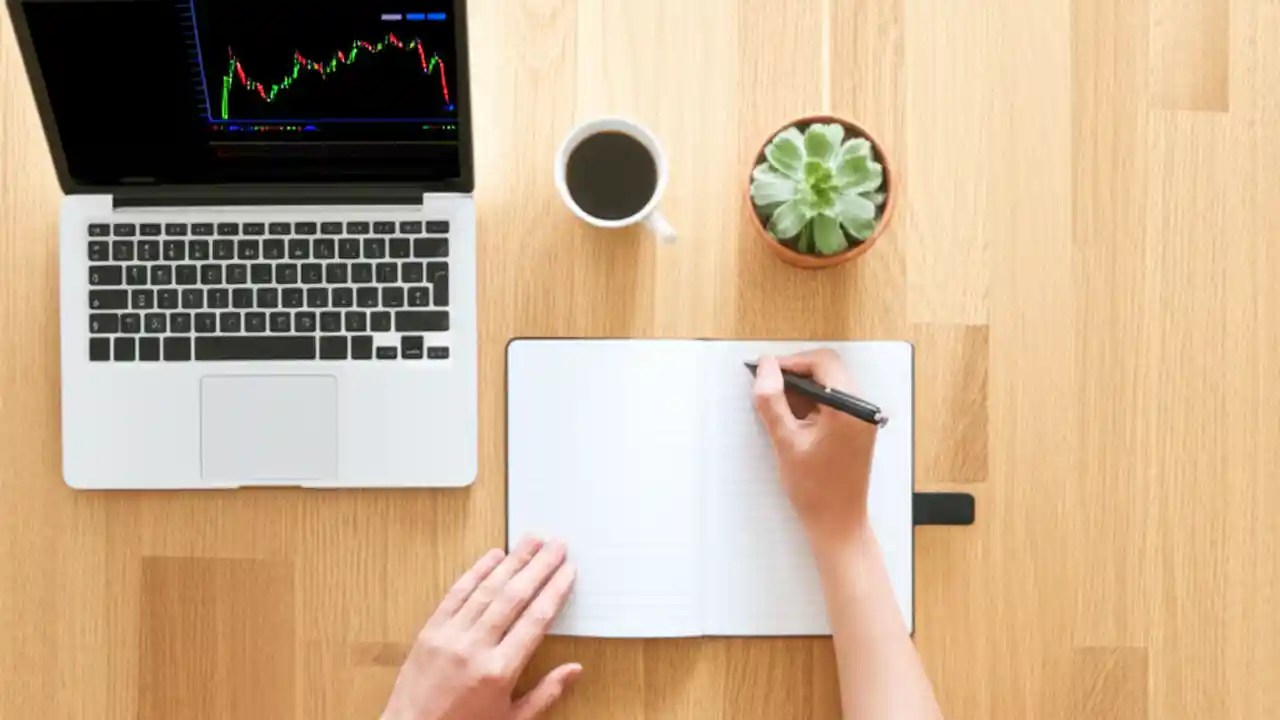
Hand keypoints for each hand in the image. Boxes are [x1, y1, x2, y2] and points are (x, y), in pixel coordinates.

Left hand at [382, 538, 580, 719]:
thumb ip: (546, 694)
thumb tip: (576, 669)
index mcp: (499, 672)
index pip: (535, 620)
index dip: (555, 592)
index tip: (568, 571)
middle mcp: (474, 648)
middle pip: (514, 597)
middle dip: (539, 567)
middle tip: (558, 545)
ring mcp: (449, 636)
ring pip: (487, 590)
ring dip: (512, 561)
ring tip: (531, 540)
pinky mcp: (430, 631)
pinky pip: (456, 594)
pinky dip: (476, 572)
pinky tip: (493, 556)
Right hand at [751, 350, 877, 550]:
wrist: (839, 524)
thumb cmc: (815, 491)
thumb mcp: (786, 443)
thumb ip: (773, 402)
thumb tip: (765, 369)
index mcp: (849, 409)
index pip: (822, 362)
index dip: (790, 361)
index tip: (765, 371)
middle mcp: (861, 408)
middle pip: (827, 369)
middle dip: (795, 374)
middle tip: (766, 386)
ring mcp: (862, 418)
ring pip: (829, 384)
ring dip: (802, 389)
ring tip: (776, 407)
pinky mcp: (857, 427)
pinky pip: (833, 401)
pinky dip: (811, 403)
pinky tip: (792, 419)